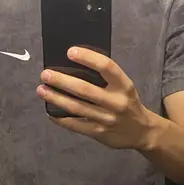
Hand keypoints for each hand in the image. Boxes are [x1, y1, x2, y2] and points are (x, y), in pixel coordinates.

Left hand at [37, 47, 153, 149]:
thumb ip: (106, 78)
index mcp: (124, 86)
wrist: (142, 132)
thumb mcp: (125, 87)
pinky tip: (50, 111)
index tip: (70, 52)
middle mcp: (116, 102)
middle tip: (46, 74)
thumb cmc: (128, 103)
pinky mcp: (98, 132)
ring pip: (76, 107)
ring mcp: (106, 119)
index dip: (88, 58)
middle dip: (62, 81)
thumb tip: (76, 65)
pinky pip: (75, 124)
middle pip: (85, 89)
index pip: (107, 67)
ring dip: (56, 98)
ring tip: (42, 90)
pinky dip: (60, 118)